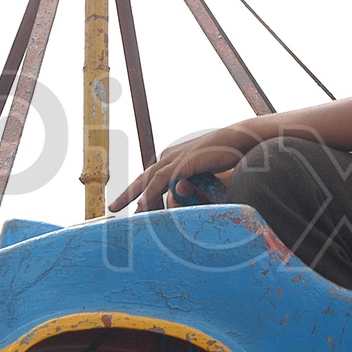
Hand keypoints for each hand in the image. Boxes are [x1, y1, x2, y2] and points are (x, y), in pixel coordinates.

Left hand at [109, 124, 262, 212]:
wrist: (238, 140)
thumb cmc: (223, 155)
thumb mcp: (203, 172)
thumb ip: (190, 183)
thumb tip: (180, 191)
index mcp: (172, 158)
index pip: (149, 177)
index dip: (137, 191)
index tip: (128, 206)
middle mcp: (169, 157)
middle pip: (143, 178)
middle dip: (127, 193)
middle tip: (113, 207)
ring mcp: (175, 158)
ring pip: (149, 180)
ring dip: (135, 195)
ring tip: (124, 210)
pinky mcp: (183, 162)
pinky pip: (163, 180)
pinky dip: (152, 192)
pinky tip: (144, 204)